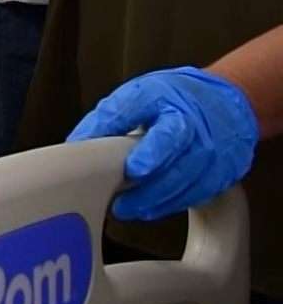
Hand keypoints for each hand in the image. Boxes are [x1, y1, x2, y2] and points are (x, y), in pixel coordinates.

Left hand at [68, 66, 258, 220]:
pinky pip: (199, 193)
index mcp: (173, 104)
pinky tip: (150, 208)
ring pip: (189, 182)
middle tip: (121, 202)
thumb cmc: (172, 98)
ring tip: (126, 209)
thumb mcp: (139, 94)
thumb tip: (77, 142)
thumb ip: (110, 117)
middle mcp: (199, 128)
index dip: (150, 151)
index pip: (164, 127)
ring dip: (157, 200)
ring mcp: (216, 151)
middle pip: (180, 162)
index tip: (132, 169)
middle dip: (151, 185)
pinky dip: (173, 203)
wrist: (225, 100)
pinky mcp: (224, 172)